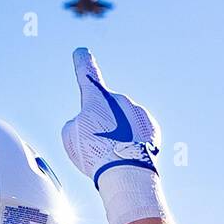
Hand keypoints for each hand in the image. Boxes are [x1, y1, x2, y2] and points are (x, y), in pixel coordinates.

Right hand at [60, 47, 160, 187]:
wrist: (126, 171)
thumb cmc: (94, 154)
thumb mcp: (70, 136)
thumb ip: (78, 124)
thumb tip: (93, 124)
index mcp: (97, 98)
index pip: (87, 74)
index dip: (83, 63)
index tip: (81, 53)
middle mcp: (119, 99)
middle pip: (107, 111)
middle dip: (103, 127)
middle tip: (99, 148)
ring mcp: (138, 112)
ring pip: (124, 124)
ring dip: (119, 138)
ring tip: (115, 156)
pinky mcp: (152, 128)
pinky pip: (139, 134)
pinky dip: (134, 144)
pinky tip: (129, 157)